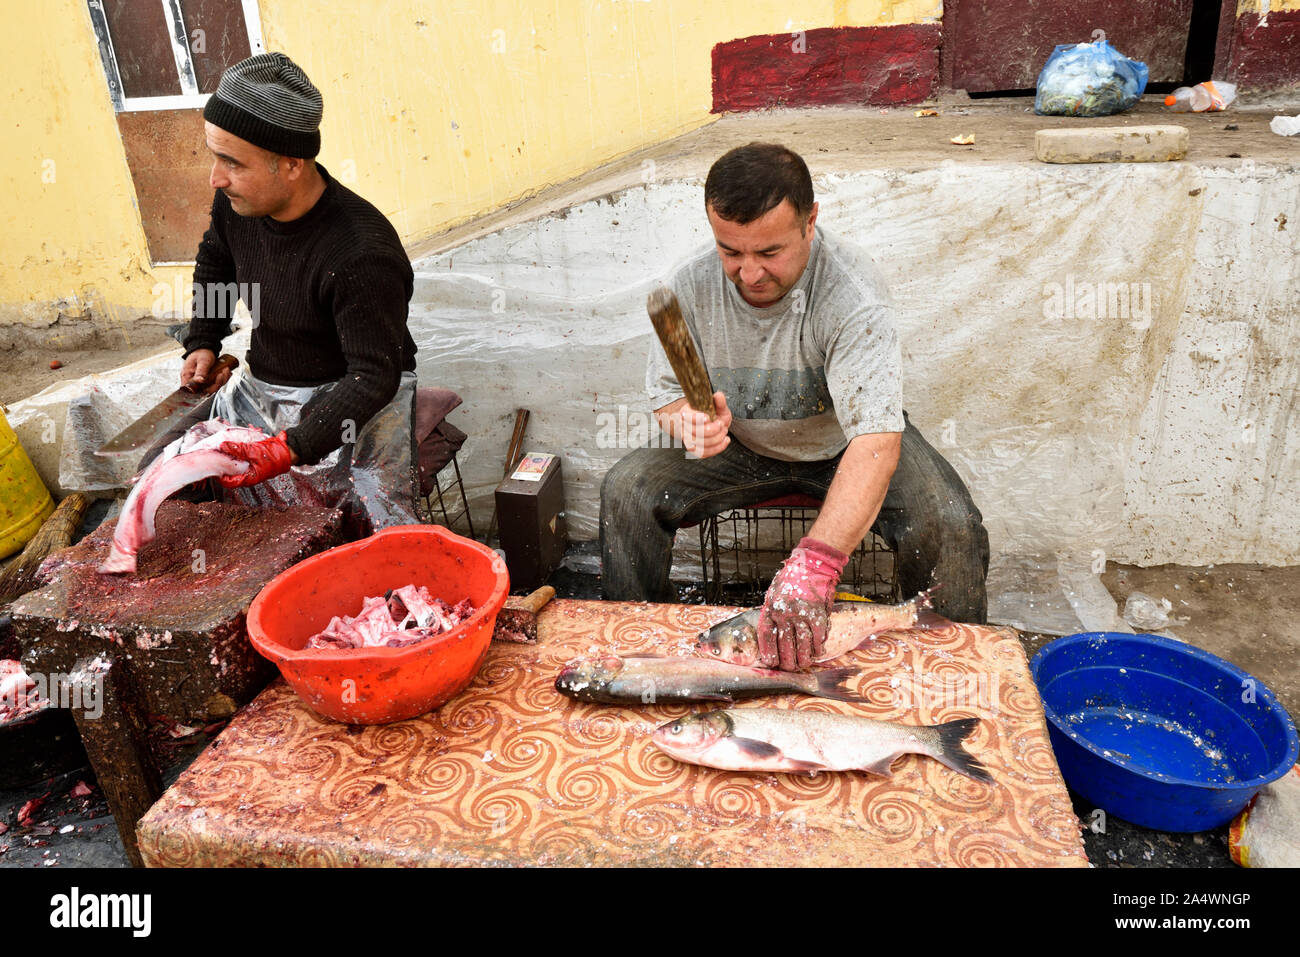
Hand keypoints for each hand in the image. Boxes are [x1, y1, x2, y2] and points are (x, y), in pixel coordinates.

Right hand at [181, 349, 232, 394]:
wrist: (205, 349)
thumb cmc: (201, 353)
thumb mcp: (202, 361)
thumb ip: (201, 371)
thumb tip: (200, 380)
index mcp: (187, 377)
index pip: (191, 390)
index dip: (202, 391)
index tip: (213, 384)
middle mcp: (193, 381)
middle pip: (205, 391)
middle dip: (217, 383)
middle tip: (222, 374)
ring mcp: (201, 382)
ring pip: (212, 388)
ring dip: (221, 380)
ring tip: (225, 370)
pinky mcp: (208, 381)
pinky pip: (216, 384)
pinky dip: (223, 379)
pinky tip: (225, 372)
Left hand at [217, 431, 294, 487]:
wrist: (288, 451)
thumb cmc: (275, 456)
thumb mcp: (254, 452)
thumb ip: (238, 449)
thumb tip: (223, 446)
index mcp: (249, 478)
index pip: (228, 481)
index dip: (219, 474)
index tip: (213, 464)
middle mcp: (248, 475)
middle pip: (229, 472)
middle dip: (222, 463)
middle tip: (215, 453)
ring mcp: (250, 468)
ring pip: (234, 464)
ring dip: (228, 456)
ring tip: (222, 448)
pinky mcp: (252, 461)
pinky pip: (240, 458)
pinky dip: (235, 452)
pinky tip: (232, 445)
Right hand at [680, 391, 731, 458]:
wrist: (711, 424)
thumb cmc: (713, 414)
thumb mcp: (718, 406)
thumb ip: (719, 402)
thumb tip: (718, 395)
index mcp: (686, 413)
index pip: (687, 417)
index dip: (697, 418)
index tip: (708, 418)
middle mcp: (684, 427)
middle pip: (694, 432)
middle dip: (712, 430)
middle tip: (721, 424)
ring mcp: (687, 439)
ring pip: (699, 444)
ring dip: (716, 439)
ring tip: (724, 432)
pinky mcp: (694, 450)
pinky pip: (703, 453)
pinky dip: (717, 448)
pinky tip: (725, 440)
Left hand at [757, 537, 848, 670]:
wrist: (811, 565)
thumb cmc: (791, 580)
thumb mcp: (774, 594)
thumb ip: (773, 613)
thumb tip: (774, 636)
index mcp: (771, 608)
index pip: (767, 637)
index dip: (769, 652)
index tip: (771, 662)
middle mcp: (784, 614)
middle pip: (784, 645)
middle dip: (786, 661)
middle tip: (789, 668)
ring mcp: (801, 615)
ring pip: (802, 645)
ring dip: (803, 659)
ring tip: (802, 665)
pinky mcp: (818, 615)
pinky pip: (817, 638)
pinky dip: (818, 648)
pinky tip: (817, 652)